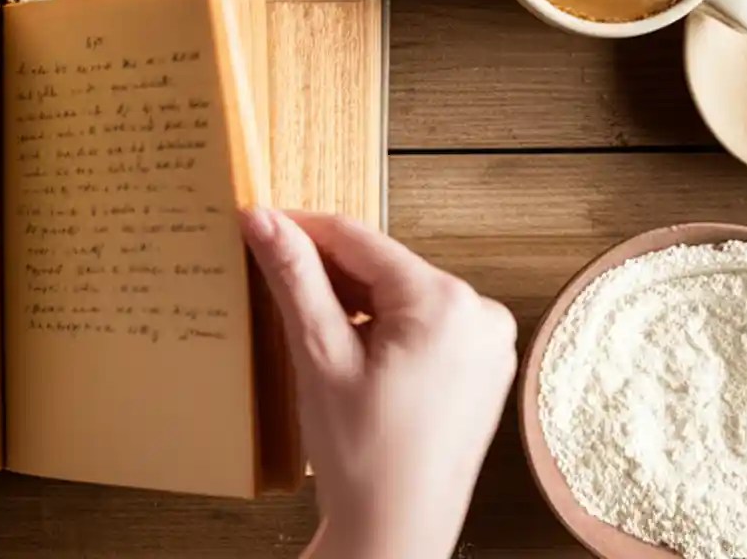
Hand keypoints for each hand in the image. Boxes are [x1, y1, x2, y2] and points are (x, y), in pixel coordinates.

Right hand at [242, 209, 516, 558]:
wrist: (395, 532)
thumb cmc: (365, 460)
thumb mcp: (319, 356)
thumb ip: (294, 278)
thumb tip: (265, 220)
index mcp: (446, 304)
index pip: (358, 239)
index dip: (302, 228)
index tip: (262, 223)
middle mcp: (479, 315)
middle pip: (381, 266)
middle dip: (325, 271)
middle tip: (271, 277)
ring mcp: (485, 343)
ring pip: (398, 296)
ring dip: (350, 301)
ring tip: (306, 327)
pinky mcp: (478, 368)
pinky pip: (419, 325)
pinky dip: (378, 328)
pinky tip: (345, 352)